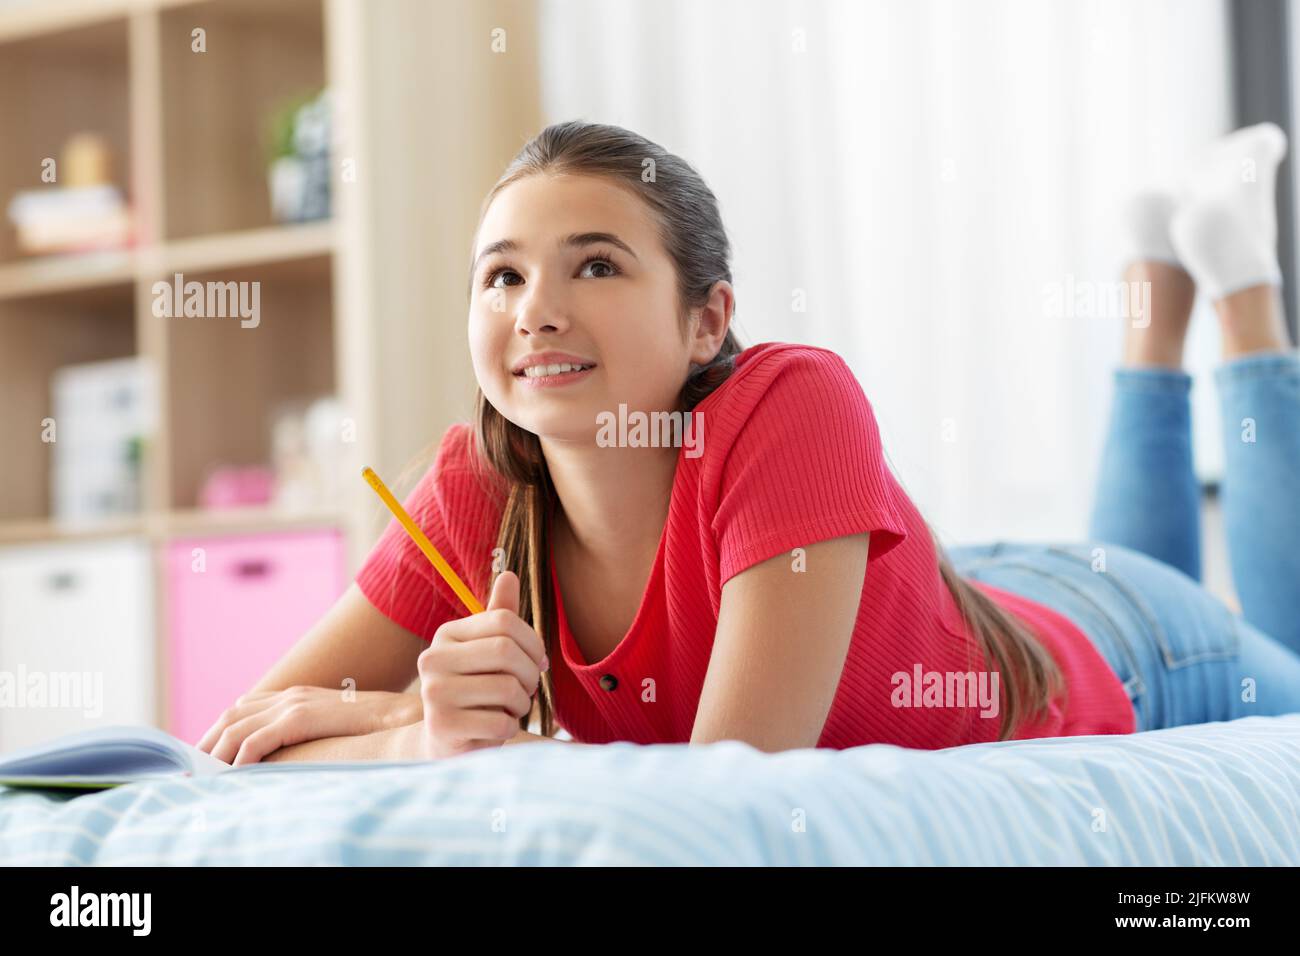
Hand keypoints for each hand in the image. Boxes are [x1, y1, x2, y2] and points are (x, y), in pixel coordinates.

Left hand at [197, 687, 421, 765]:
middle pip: (231, 716)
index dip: (217, 732)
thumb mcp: (330, 726)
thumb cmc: (371, 730)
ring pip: (238, 727)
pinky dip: (241, 758)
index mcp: (293, 695)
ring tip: (205, 776)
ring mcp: (294, 703)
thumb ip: (305, 733)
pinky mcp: (302, 717)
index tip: (204, 757)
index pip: (240, 709)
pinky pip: (259, 740)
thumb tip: (283, 759)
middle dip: (207, 743)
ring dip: (217, 753)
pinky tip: (235, 774)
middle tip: (192, 770)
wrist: (401, 718)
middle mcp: (288, 694)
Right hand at [417, 570, 548, 759]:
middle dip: (530, 674)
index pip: (505, 622)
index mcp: (446, 634)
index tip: (538, 661)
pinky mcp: (442, 727)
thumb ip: (500, 616)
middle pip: (507, 652)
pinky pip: (501, 722)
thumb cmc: (476, 689)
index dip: (533, 642)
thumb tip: (508, 574)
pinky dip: (509, 727)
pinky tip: (496, 728)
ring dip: (521, 703)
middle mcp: (432, 659)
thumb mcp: (487, 651)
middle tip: (528, 688)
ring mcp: (434, 693)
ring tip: (510, 708)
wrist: (445, 741)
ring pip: (508, 688)